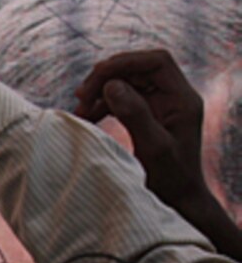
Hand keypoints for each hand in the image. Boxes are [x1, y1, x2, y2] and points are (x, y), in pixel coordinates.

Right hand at [76, 49, 241, 260]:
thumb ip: (134, 115)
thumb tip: (112, 85)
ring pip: (127, 82)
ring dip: (101, 91)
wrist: (177, 201)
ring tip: (80, 108)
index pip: (156, 61)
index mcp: (182, 99)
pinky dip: (102, 104)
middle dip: (107, 77)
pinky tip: (86, 116)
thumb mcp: (153, 148)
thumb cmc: (170, 179)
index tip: (98, 77)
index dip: (125, 61)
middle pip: (137, 68)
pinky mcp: (148, 115)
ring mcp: (161, 105)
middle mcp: (174, 97)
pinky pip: (122, 98)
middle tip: (82, 96)